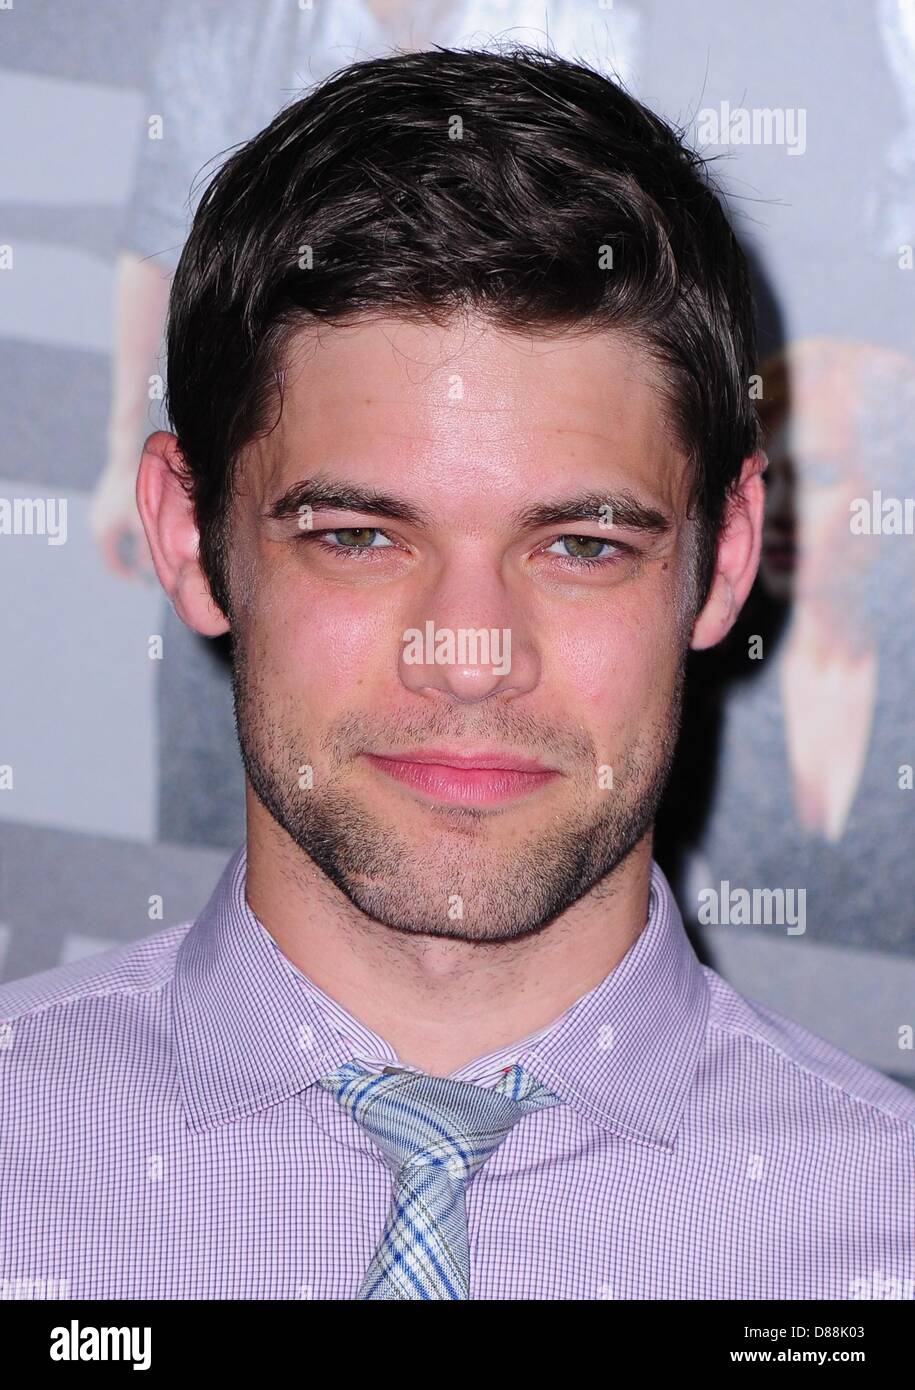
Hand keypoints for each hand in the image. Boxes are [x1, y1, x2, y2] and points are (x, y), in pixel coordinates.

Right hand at [89, 452, 155, 579]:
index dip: (129, 576)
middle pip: (112, 553)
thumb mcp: (144, 523)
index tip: (143, 583)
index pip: (113, 565)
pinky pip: (115, 528)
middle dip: (129, 563)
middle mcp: (96, 525)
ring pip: (114, 540)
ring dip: (128, 549)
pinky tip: (142, 534)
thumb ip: (145, 550)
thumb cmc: (137, 489)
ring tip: (146, 555)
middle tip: (147, 572)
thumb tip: (146, 571)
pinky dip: (126, 536)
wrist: (127, 455)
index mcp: (102, 534)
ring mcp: (99, 513)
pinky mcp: (105, 504)